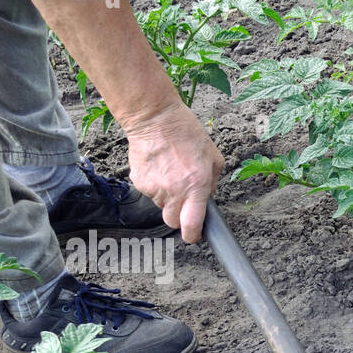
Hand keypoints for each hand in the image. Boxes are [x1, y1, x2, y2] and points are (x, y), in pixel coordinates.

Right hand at [124, 103, 222, 242]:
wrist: (155, 117)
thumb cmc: (187, 134)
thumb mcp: (213, 158)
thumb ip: (213, 183)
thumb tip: (208, 199)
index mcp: (196, 188)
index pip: (191, 226)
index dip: (193, 235)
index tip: (195, 234)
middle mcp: (174, 192)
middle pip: (172, 222)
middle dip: (179, 217)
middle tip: (184, 200)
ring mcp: (154, 188)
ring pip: (161, 205)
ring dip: (167, 196)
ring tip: (171, 172)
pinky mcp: (139, 181)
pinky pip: (149, 192)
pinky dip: (155, 184)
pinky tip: (159, 167)